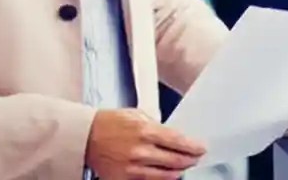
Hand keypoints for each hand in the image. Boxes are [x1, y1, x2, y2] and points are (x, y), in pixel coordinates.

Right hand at [85, 109, 206, 179]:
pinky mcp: (124, 179)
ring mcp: (133, 168)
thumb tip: (173, 136)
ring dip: (178, 171)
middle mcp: (142, 151)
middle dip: (190, 160)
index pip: (179, 142)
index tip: (201, 148)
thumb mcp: (136, 114)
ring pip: (166, 175)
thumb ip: (156, 125)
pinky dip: (161, 178)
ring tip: (183, 168)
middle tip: (195, 158)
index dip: (194, 147)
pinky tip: (166, 175)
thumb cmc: (110, 123)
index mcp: (146, 131)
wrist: (86, 137)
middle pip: (176, 160)